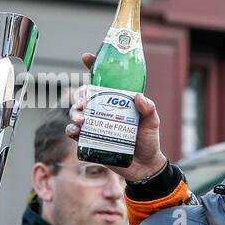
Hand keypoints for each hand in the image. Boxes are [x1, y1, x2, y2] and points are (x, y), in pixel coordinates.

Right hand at [69, 52, 168, 182]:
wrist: (144, 167)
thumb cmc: (148, 141)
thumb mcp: (152, 123)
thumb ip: (149, 109)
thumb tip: (140, 97)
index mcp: (117, 102)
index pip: (104, 81)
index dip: (94, 67)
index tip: (87, 57)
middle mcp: (103, 111)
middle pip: (84, 96)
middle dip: (79, 96)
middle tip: (82, 103)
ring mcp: (95, 125)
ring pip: (76, 113)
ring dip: (74, 113)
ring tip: (81, 119)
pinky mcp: (90, 140)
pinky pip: (75, 133)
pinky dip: (72, 130)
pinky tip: (76, 131)